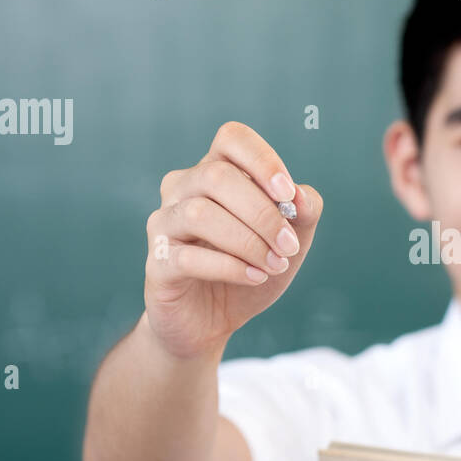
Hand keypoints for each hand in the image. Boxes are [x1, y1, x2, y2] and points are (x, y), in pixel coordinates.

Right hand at [143, 122, 323, 358]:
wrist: (211, 322)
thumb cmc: (250, 268)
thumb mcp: (291, 240)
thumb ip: (304, 211)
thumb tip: (300, 194)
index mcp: (213, 172)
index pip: (231, 138)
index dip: (262, 160)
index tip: (288, 194)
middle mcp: (182, 189)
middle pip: (217, 175)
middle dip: (262, 212)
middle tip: (288, 245)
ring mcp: (164, 224)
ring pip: (200, 213)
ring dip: (248, 241)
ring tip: (274, 265)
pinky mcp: (157, 262)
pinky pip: (188, 256)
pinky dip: (229, 266)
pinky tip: (254, 276)